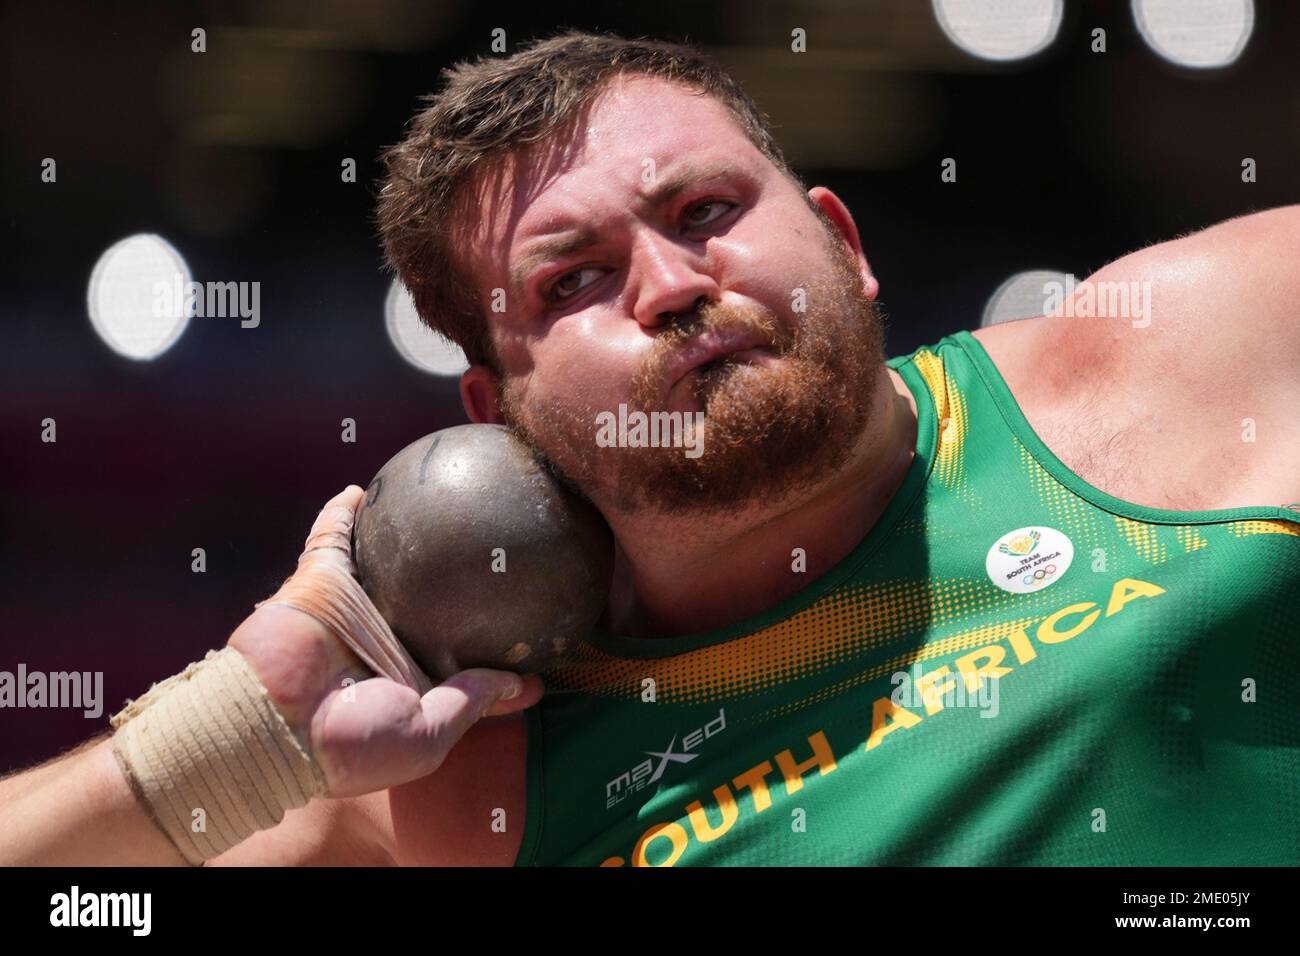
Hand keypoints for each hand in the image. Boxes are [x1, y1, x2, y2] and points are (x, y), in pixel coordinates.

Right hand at [227, 486, 543, 797]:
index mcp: (410, 680)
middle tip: (495, 548)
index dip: (497, 651)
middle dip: (458, 578)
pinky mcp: (320, 581)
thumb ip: (471, 701)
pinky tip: (363, 490)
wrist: (278, 727)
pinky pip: (331, 536)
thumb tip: (521, 683)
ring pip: (382, 560)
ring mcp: (353, 606)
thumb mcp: (429, 734)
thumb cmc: (352, 743)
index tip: (542, 635)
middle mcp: (384, 639)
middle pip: (430, 600)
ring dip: (401, 532)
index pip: (462, 662)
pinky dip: (342, 512)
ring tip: (437, 503)